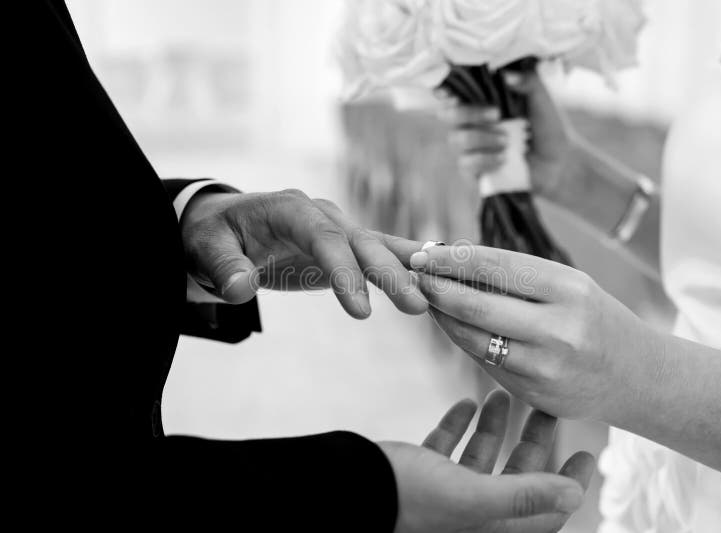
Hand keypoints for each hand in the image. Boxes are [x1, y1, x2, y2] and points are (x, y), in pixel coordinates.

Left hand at [180, 188, 427, 316]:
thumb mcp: (206, 249)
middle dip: (389, 273)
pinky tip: (435, 284)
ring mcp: (338, 227)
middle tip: (416, 306)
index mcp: (290, 208)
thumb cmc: (215, 236)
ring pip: (378, 248)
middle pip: (361, 241)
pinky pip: (380, 255)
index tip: (362, 311)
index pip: (324, 238)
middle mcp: (322, 213)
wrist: (224, 228)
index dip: (345, 272)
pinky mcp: (346, 247)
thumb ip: (224, 267)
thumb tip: (239, 289)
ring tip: (434, 301)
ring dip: (407, 273)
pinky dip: (407, 268)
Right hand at [382, 390, 594, 532]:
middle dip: (533, 442)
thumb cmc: (404, 496)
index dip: (569, 483)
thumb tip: (575, 494)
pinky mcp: (418, 476)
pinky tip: (465, 404)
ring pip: (482, 459)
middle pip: (516, 476)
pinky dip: (459, 428)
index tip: (586, 453)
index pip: (545, 509)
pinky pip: (447, 450)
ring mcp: (443, 494)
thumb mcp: (469, 496)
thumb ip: (523, 495)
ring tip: (502, 396)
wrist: (345, 489)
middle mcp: (470, 512)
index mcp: (489, 523)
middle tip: (545, 409)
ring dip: (495, 428)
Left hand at [407, 244, 663, 421]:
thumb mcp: (569, 285)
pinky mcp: (534, 394)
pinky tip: (450, 323)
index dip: (452, 259)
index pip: (496, 267)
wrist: (636, 375)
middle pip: (476, 304)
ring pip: (473, 337)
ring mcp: (546, 366)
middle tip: (412, 274)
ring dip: (442, 315)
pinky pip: (484, 361)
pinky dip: (462, 339)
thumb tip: (453, 254)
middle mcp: (559, 329)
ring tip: (425, 296)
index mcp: (569, 289)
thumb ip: (517, 274)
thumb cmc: (593, 318)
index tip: (423, 252)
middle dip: (437, 287)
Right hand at [440, 69, 572, 197]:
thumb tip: (506, 75)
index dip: (445, 91)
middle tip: (496, 114)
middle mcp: (470, 124)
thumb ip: (528, 82)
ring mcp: (469, 149)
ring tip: (507, 142)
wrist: (559, 163)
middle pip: (447, 115)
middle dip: (468, 113)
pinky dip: (485, 159)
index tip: (453, 91)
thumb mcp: (542, 100)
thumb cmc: (548, 129)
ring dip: (483, 138)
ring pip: (456, 139)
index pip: (453, 94)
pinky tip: (504, 159)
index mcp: (481, 103)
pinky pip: (465, 163)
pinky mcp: (473, 172)